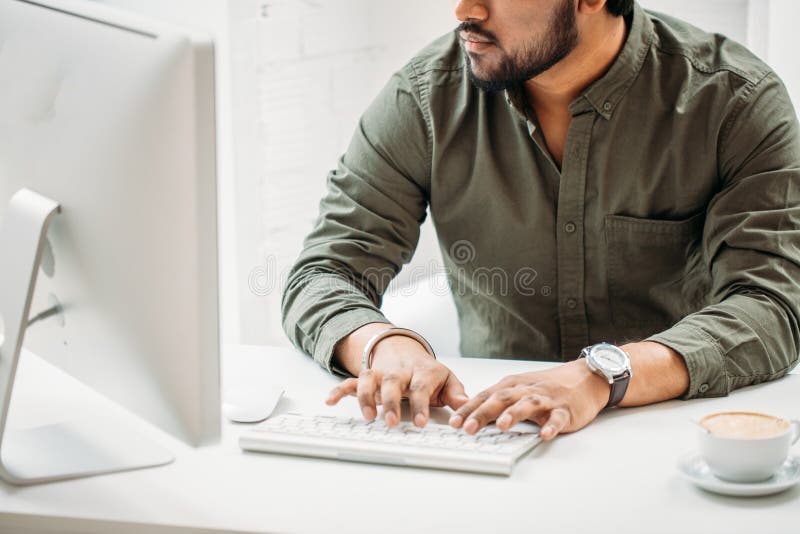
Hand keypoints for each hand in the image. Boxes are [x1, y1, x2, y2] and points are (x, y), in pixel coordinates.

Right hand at [326, 334, 468, 426]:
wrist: (403, 348)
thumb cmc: (427, 372)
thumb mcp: (446, 379)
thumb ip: (457, 394)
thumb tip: (467, 407)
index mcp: (422, 372)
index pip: (421, 388)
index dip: (421, 405)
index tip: (420, 423)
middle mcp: (399, 371)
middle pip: (392, 383)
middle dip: (391, 403)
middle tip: (391, 422)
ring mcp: (380, 373)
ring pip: (369, 380)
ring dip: (366, 397)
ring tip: (367, 416)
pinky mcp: (366, 377)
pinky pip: (350, 381)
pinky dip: (339, 390)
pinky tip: (330, 400)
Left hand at [448, 360, 609, 439]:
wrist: (584, 378)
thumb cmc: (546, 386)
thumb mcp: (518, 389)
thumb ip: (497, 402)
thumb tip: (471, 417)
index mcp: (512, 386)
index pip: (485, 397)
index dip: (469, 409)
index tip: (454, 422)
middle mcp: (526, 390)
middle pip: (501, 399)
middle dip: (483, 413)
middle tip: (468, 427)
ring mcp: (546, 399)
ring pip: (528, 404)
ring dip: (514, 415)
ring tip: (501, 426)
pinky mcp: (565, 410)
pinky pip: (557, 418)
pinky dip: (551, 426)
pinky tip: (544, 434)